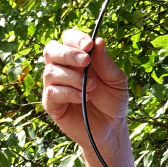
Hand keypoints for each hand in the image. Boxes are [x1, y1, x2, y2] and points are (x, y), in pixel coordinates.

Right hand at [42, 30, 128, 146]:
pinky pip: (52, 92)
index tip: (89, 45)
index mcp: (78, 58)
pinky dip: (68, 93)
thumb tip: (98, 40)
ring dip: (72, 77)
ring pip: (50, 71)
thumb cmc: (113, 101)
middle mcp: (63, 68)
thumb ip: (106, 62)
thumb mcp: (116, 81)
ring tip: (91, 88)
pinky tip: (83, 98)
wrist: (111, 128)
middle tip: (86, 61)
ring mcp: (55, 86)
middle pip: (51, 50)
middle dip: (68, 53)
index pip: (68, 39)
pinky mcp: (51, 104)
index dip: (76, 39)